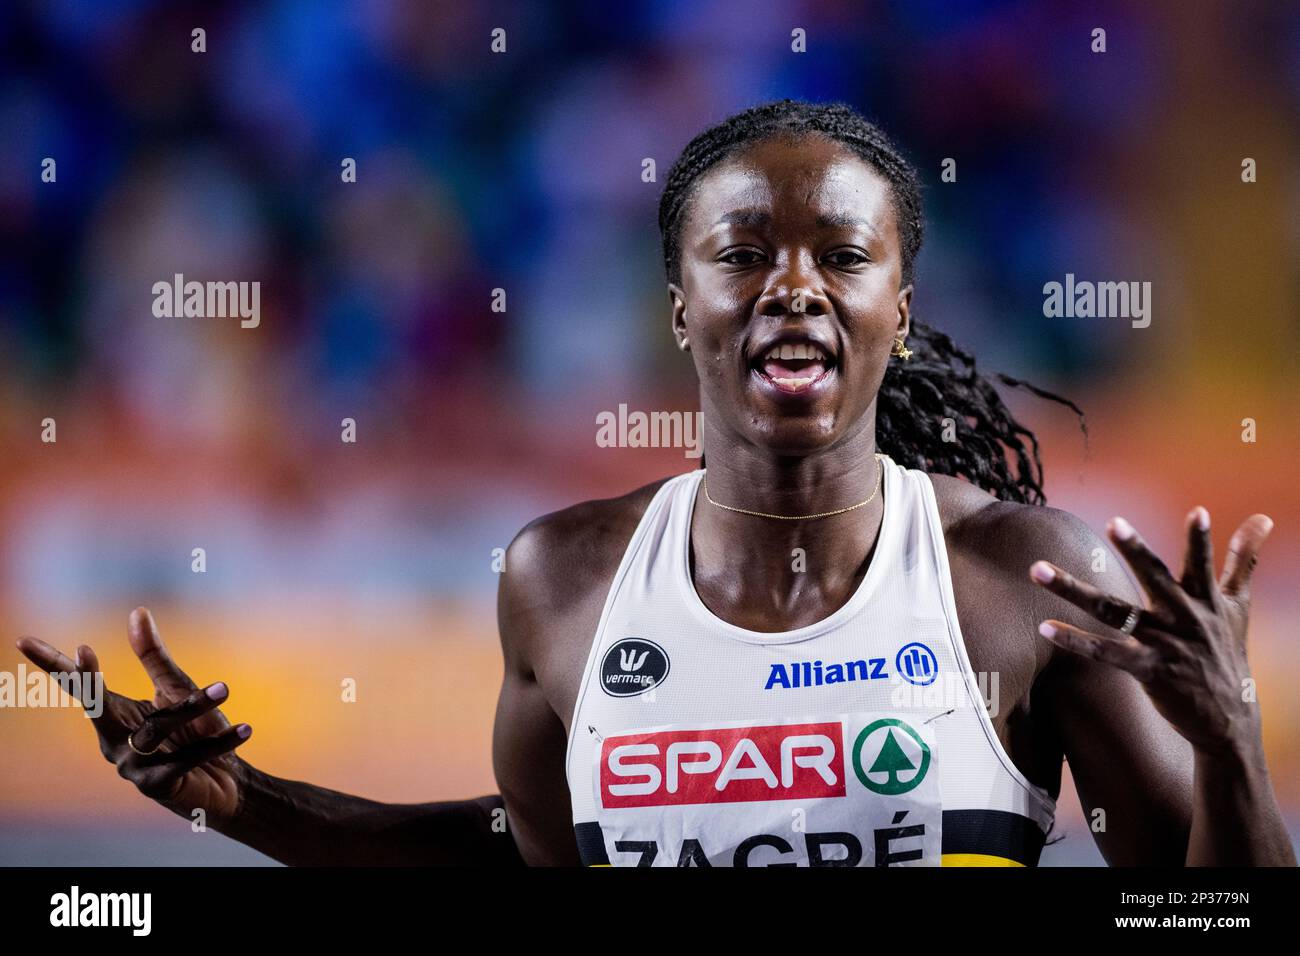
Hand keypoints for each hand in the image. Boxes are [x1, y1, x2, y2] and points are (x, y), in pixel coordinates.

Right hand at [15, 607, 252, 822]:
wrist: (227, 782)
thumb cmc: (196, 732)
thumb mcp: (176, 689)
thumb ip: (154, 656)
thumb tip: (137, 611)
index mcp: (114, 717)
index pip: (80, 688)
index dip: (57, 665)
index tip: (27, 640)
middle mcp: (115, 743)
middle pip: (97, 707)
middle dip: (87, 682)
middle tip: (81, 653)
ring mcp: (133, 768)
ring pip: (157, 728)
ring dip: (194, 706)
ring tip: (225, 688)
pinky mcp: (160, 786)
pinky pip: (189, 757)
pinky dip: (219, 742)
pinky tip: (245, 728)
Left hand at [1028, 507, 1270, 759]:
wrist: (1228, 720)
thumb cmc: (1226, 651)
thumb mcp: (1237, 605)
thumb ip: (1243, 560)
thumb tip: (1263, 517)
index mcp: (1204, 601)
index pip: (1202, 565)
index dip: (1200, 540)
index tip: (1197, 511)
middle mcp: (1184, 619)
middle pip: (1156, 579)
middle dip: (1137, 550)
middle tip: (1115, 521)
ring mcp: (1165, 645)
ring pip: (1114, 612)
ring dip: (1073, 590)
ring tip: (1037, 569)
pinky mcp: (1148, 671)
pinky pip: (1104, 653)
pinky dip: (1075, 641)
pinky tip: (1044, 627)